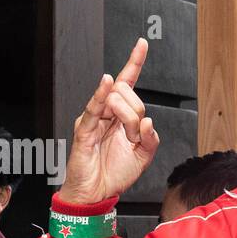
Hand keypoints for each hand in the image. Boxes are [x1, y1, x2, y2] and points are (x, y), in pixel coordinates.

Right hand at [58, 38, 159, 205]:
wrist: (96, 194)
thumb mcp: (143, 157)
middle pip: (128, 94)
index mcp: (120, 117)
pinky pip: (94, 108)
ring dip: (129, 120)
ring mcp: (95, 119)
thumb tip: (149, 122)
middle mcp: (107, 114)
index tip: (142, 44)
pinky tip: (107, 83)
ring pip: (116, 101)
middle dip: (138, 112)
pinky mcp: (85, 129)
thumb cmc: (114, 174)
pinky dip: (101, 94)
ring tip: (127, 138)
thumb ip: (151, 139)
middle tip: (135, 135)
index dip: (134, 63)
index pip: (128, 84)